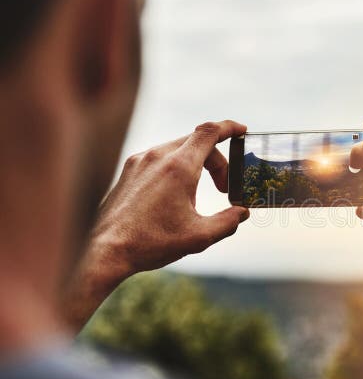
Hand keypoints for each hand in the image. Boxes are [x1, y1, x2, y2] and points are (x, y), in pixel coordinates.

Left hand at [62, 120, 249, 329]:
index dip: (229, 127)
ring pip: (178, 149)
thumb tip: (241, 213)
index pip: (209, 132)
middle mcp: (158, 157)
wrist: (104, 251)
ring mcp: (140, 161)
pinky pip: (159, 158)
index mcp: (179, 168)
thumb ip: (228, 222)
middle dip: (216, 160)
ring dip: (196, 165)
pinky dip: (176, 168)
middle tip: (224, 188)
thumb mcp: (199, 237)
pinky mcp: (128, 170)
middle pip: (197, 142)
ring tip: (196, 197)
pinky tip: (173, 197)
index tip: (242, 131)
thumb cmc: (150, 243)